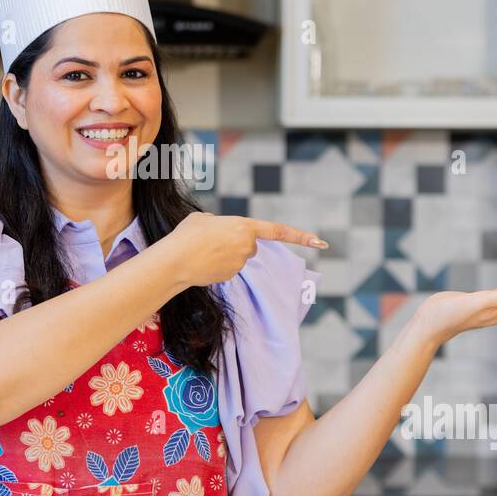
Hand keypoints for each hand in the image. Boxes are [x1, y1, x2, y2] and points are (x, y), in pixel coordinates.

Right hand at [159, 211, 326, 288]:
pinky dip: (217, 266)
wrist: (176, 259)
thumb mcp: (204, 218)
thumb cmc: (187, 235)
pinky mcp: (230, 276)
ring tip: (202, 251)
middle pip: (250, 246)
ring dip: (224, 255)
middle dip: (237, 244)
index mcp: (245, 226)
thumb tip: (221, 230)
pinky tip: (202, 263)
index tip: (320, 242)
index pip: (278, 231)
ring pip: (238, 258)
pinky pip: (228, 269)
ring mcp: (240, 264)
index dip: (300, 236)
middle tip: (213, 241)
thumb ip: (220, 223)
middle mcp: (247, 246)